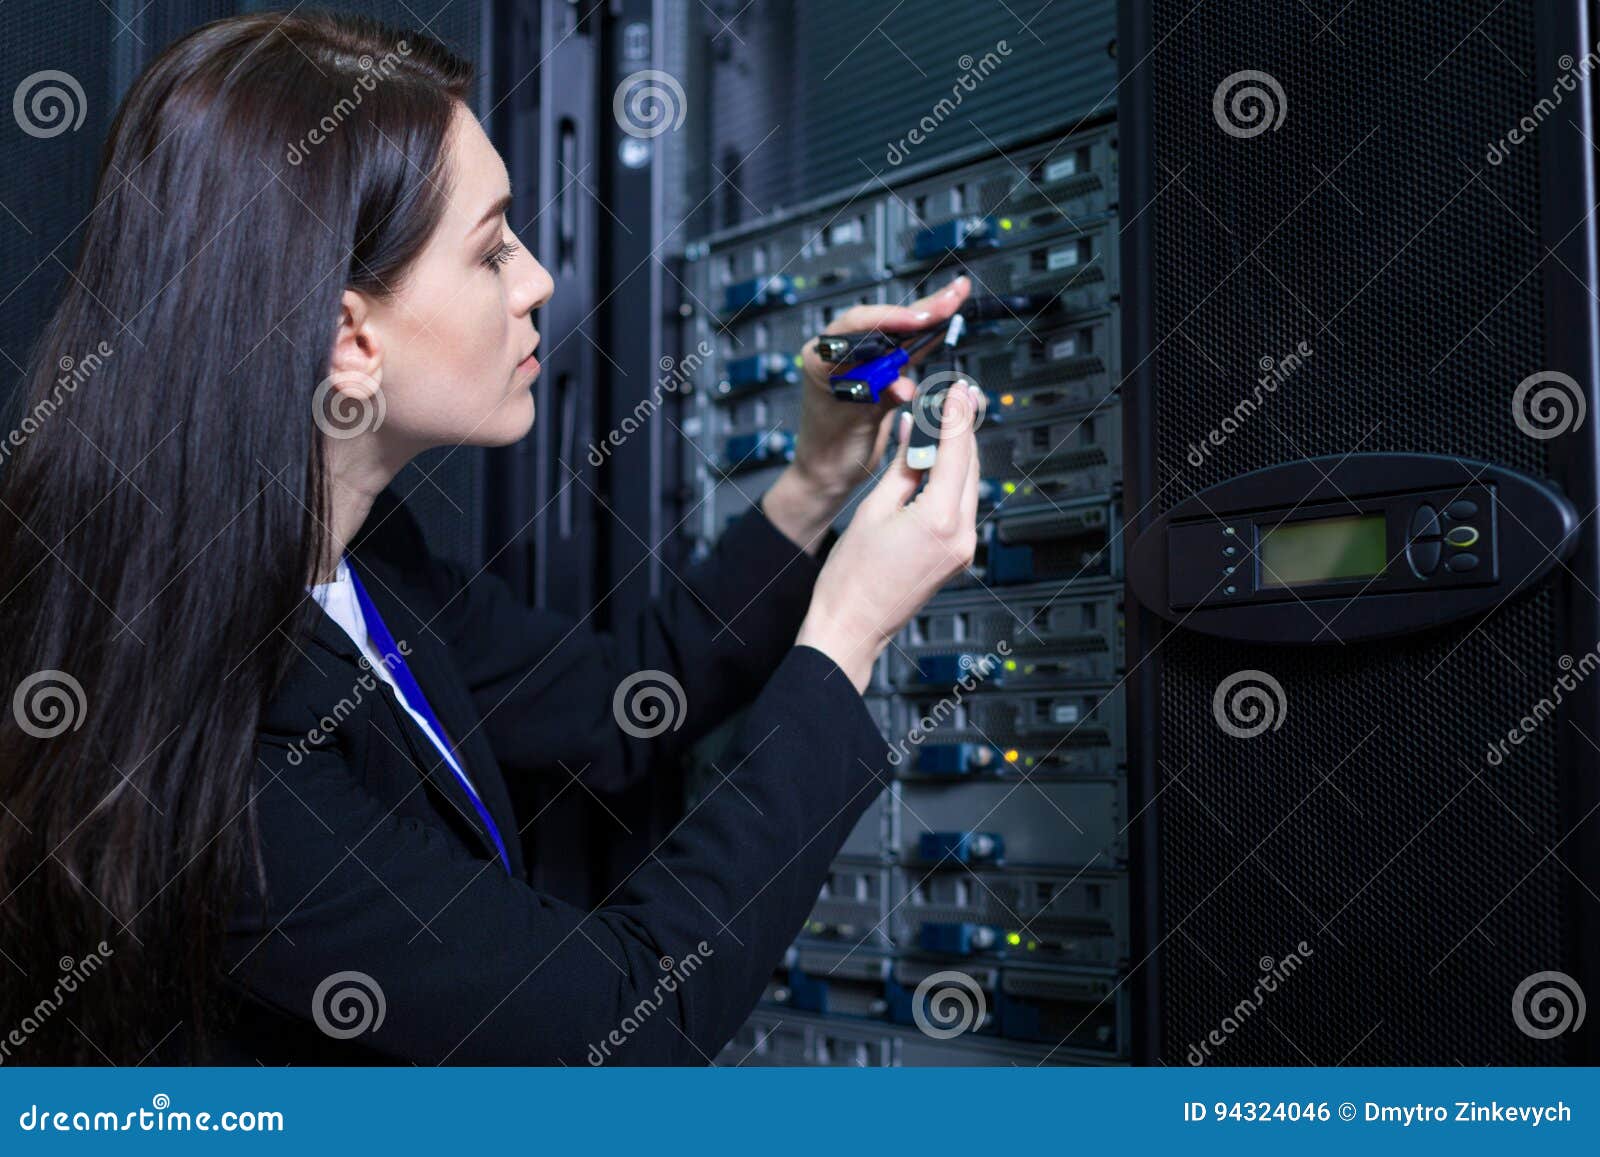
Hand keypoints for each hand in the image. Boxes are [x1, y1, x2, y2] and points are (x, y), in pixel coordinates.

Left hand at [789, 274, 971, 500]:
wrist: (828, 473)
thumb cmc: (826, 449)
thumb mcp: (852, 421)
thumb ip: (879, 397)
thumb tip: (905, 384)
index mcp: (821, 358)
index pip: (857, 325)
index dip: (890, 319)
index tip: (917, 320)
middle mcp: (840, 354)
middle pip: (884, 323)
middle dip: (921, 309)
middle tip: (952, 295)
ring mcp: (862, 363)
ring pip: (899, 334)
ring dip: (929, 318)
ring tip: (954, 299)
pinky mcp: (881, 375)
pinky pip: (906, 353)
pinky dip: (927, 341)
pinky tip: (944, 323)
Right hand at [796, 383, 981, 692]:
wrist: (852, 625)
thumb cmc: (853, 578)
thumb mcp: (874, 509)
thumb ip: (903, 467)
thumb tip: (915, 434)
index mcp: (940, 520)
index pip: (957, 452)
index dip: (957, 416)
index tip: (957, 391)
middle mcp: (961, 535)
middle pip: (970, 467)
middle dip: (961, 431)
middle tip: (952, 400)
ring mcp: (963, 549)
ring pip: (969, 485)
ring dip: (957, 455)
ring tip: (941, 426)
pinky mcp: (957, 556)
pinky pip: (960, 506)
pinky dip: (951, 481)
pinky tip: (934, 464)